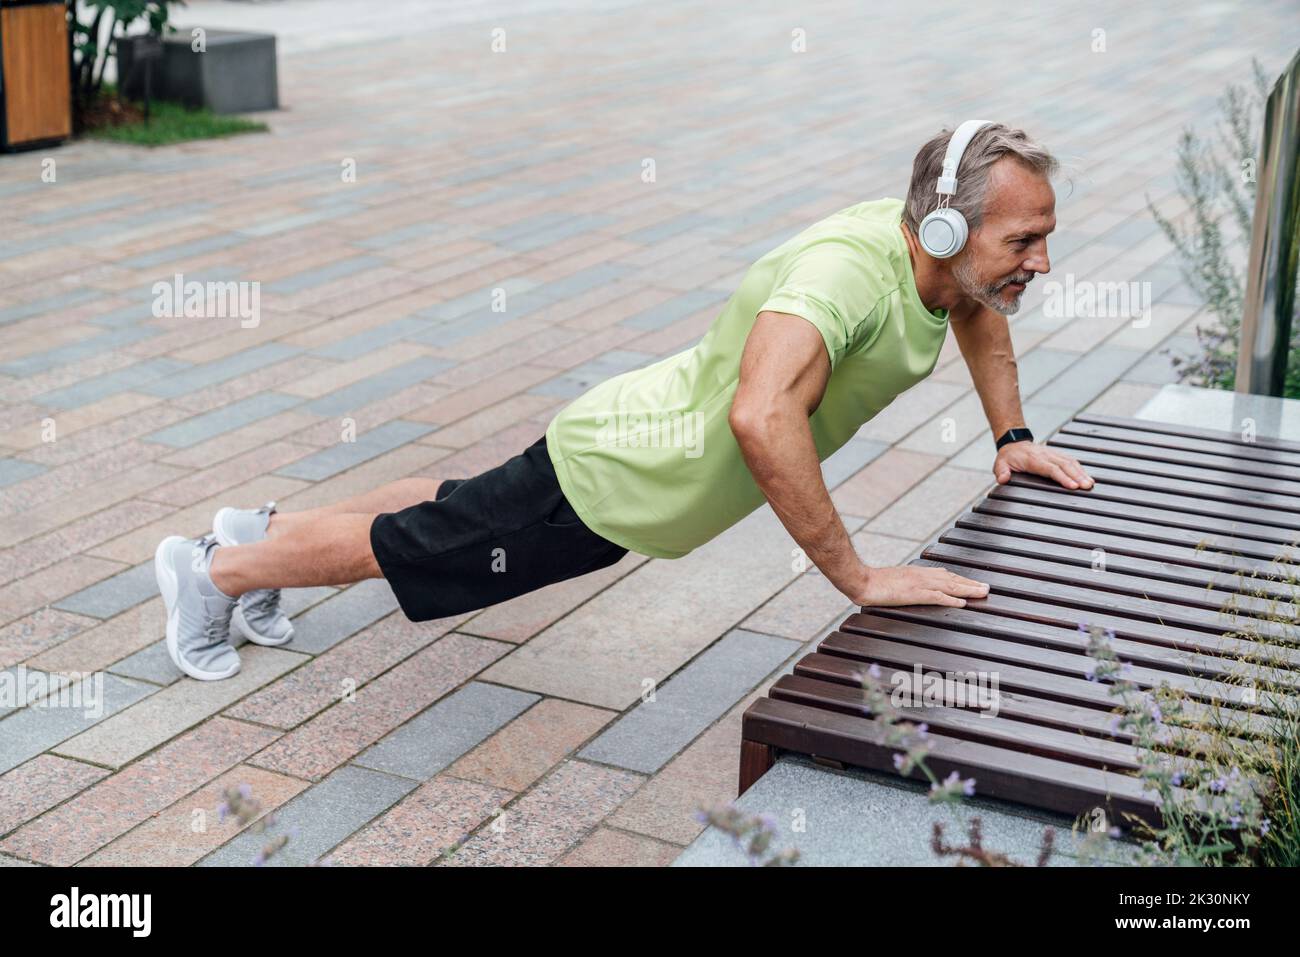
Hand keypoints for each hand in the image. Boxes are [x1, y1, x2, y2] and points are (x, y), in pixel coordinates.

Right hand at [844, 564, 989, 608]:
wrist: (862, 580)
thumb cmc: (874, 582)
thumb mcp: (895, 581)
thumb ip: (908, 583)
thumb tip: (914, 588)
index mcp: (918, 572)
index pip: (945, 574)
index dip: (961, 579)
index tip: (974, 583)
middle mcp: (922, 575)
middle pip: (952, 579)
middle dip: (971, 584)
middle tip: (987, 588)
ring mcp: (919, 584)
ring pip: (950, 586)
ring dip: (968, 590)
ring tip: (983, 593)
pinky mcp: (914, 593)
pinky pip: (937, 596)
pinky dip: (951, 599)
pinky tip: (962, 603)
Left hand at [994, 441, 1092, 489]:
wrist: (1014, 443)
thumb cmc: (1008, 457)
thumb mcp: (1000, 464)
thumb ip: (1001, 472)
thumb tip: (1003, 480)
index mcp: (1033, 459)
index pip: (1051, 469)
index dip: (1063, 477)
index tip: (1073, 486)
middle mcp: (1046, 455)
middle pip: (1065, 466)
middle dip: (1077, 476)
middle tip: (1087, 487)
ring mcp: (1053, 454)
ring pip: (1070, 462)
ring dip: (1081, 473)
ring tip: (1090, 484)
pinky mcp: (1057, 455)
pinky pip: (1071, 461)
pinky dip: (1080, 469)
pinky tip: (1087, 477)